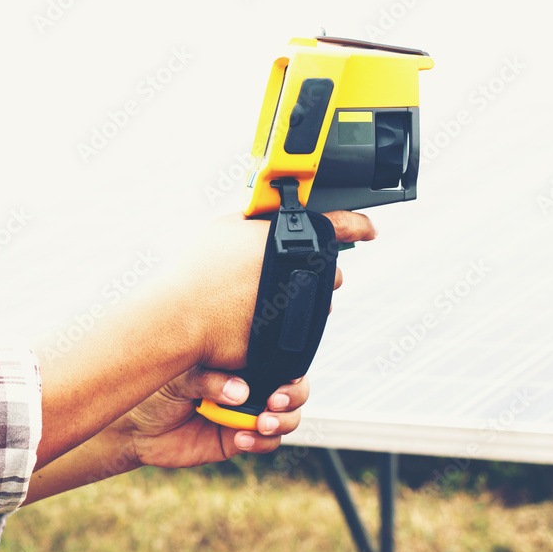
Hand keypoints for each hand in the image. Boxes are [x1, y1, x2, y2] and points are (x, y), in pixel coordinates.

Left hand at [107, 369, 308, 468]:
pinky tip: (241, 438)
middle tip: (275, 401)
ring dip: (281, 421)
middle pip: (294, 389)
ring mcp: (247, 413)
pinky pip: (265, 442)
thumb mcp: (181, 376)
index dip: (291, 368)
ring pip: (286, 418)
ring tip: (260, 423)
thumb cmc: (156, 389)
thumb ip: (210, 380)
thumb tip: (242, 392)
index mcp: (240, 361)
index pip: (279, 360)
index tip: (285, 377)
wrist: (135, 426)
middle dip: (293, 396)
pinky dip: (261, 442)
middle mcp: (250, 385)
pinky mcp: (239, 439)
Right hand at [172, 210, 376, 370]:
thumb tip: (275, 214)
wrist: (183, 318)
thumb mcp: (228, 227)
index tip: (369, 229)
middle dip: (321, 269)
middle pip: (331, 270)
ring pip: (320, 301)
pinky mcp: (292, 336)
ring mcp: (299, 306)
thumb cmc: (199, 272)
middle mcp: (301, 272)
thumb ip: (260, 219)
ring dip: (307, 297)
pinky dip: (293, 318)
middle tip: (294, 269)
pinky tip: (269, 314)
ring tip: (272, 296)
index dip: (359, 224)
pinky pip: (304, 326)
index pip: (339, 224)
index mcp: (289, 239)